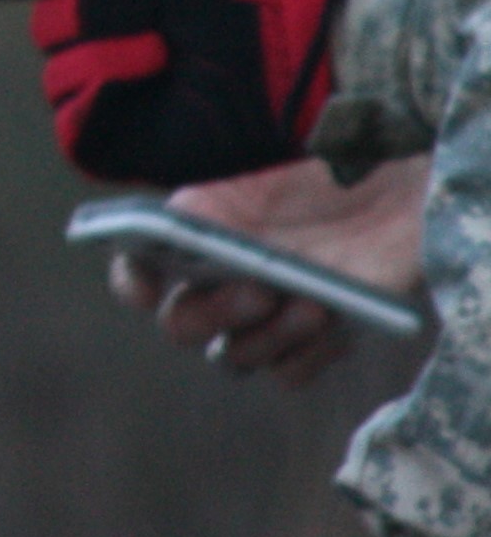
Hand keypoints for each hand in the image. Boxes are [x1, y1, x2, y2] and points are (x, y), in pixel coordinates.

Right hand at [0, 0, 359, 184]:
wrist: (291, 42)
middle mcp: (102, 46)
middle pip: (45, 29)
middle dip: (96, 10)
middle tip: (159, 10)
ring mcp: (114, 101)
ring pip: (57, 76)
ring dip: (109, 49)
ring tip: (170, 46)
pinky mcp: (127, 149)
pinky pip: (73, 125)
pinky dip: (101, 93)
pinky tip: (145, 73)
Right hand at [108, 154, 425, 386]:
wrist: (402, 193)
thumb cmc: (338, 168)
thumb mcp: (284, 163)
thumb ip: (235, 195)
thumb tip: (186, 221)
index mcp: (198, 228)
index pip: (138, 265)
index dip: (134, 281)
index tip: (149, 287)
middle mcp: (220, 278)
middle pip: (183, 324)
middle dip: (212, 313)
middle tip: (259, 291)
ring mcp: (266, 316)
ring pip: (233, 356)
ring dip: (267, 338)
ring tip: (314, 307)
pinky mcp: (313, 342)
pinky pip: (287, 373)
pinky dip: (305, 355)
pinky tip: (336, 323)